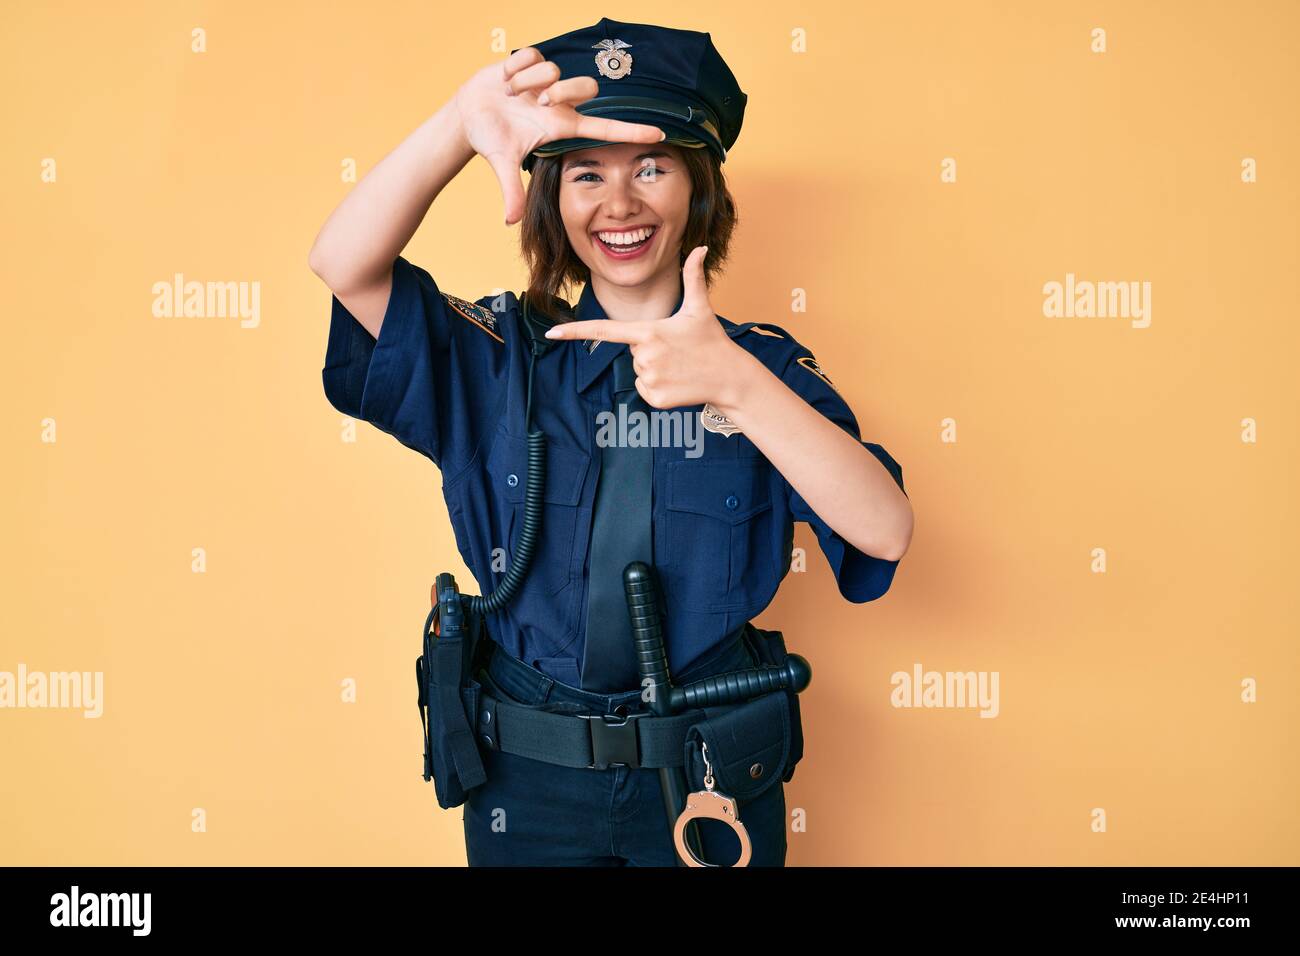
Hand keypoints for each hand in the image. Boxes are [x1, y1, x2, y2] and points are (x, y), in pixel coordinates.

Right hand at [453, 47, 666, 225]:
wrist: (467, 115)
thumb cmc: (490, 138)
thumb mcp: (502, 164)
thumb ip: (512, 191)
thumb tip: (511, 222)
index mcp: (562, 125)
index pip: (605, 129)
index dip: (632, 131)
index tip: (661, 134)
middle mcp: (560, 102)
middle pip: (588, 87)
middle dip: (561, 91)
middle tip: (536, 102)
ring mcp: (547, 80)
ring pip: (554, 69)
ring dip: (528, 81)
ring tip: (512, 93)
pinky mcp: (531, 61)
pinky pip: (530, 55)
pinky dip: (514, 68)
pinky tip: (505, 80)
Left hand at [544, 247, 755, 409]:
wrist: (730, 377)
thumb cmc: (712, 340)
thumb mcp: (700, 307)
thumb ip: (693, 276)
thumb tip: (699, 247)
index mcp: (648, 331)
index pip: (604, 330)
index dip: (576, 331)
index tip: (552, 332)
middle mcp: (644, 356)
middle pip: (631, 353)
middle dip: (649, 351)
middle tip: (676, 351)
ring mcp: (649, 379)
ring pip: (638, 372)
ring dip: (655, 370)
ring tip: (679, 367)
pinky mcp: (655, 399)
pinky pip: (645, 391)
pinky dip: (659, 389)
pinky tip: (678, 383)